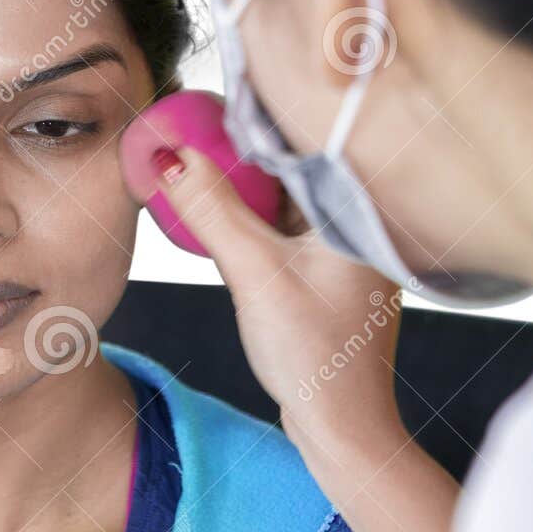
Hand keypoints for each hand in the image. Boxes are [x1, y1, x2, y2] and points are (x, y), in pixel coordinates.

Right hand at [135, 144, 473, 531]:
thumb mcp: (255, 275)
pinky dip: (256, 218)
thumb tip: (170, 157)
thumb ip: (212, 212)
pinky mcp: (331, 270)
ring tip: (192, 165)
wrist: (344, 428)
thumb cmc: (314, 357)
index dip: (251, 115)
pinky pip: (288, 226)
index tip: (202, 102)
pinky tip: (219, 215)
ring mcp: (348, 247)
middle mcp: (362, 220)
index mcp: (360, 208)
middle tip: (185, 130)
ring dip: (245, 186)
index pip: (303, 138)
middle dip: (240, 150)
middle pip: (294, 165)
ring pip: (287, 197)